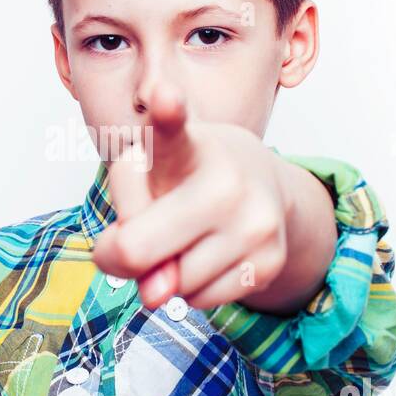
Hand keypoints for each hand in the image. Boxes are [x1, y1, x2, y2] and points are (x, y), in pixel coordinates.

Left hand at [91, 80, 291, 311]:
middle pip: (141, 248)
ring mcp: (256, 222)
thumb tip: (156, 294)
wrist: (257, 180)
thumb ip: (126, 227)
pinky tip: (207, 254)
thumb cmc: (179, 175)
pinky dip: (192, 288)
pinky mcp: (270, 262)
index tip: (163, 94)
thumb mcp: (140, 176)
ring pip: (174, 284)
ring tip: (185, 235)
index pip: (172, 129)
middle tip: (133, 238)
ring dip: (165, 273)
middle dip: (125, 255)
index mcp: (184, 145)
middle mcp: (227, 179)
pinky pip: (201, 300)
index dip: (167, 112)